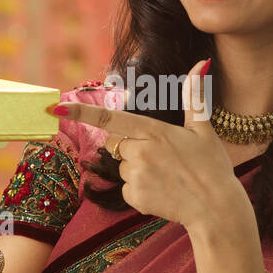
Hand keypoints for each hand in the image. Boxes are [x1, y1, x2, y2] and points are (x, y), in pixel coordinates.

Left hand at [50, 58, 247, 232]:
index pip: (110, 117)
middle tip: (166, 160)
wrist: (217, 210)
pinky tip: (163, 193)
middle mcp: (140, 152)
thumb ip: (194, 97)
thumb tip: (200, 62)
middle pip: (119, 144)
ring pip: (123, 168)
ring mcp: (136, 176)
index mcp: (154, 131)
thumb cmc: (212, 167)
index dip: (81, 112)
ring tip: (168, 178)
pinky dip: (140, 191)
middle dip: (134, 150)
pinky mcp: (134, 198)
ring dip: (138, 172)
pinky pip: (127, 189)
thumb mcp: (204, 129)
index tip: (55, 107)